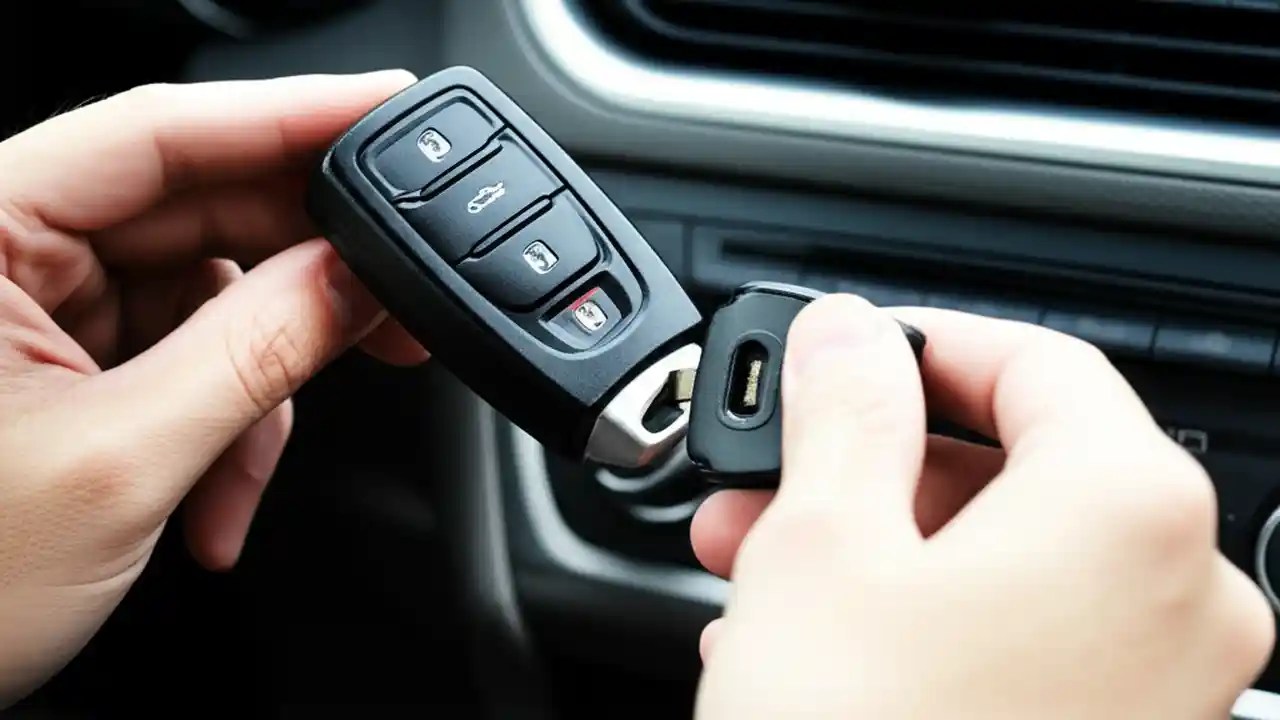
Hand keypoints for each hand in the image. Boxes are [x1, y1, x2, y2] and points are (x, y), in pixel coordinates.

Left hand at [0, 71, 427, 703]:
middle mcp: (4, 253)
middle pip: (195, 209)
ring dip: (256, 386)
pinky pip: (183, 356)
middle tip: (392, 301)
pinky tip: (213, 499)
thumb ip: (256, 352)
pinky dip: (223, 424)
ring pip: (205, 296)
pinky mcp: (64, 365)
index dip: (288, 116)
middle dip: (302, 274)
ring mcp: (34, 310)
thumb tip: (358, 281)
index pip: (157, 133)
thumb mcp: (123, 462)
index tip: (386, 111)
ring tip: (247, 470)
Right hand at [690, 297, 1274, 718]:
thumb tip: (847, 336)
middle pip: (1011, 470)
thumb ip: (843, 407)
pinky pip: (1013, 643)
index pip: (1034, 362)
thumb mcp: (820, 545)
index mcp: (1129, 512)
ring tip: (762, 569)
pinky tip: (812, 642)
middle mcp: (1179, 602)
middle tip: (772, 474)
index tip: (844, 355)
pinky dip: (916, 621)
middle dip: (869, 467)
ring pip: (999, 563)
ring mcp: (1158, 689)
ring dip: (873, 548)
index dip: (921, 344)